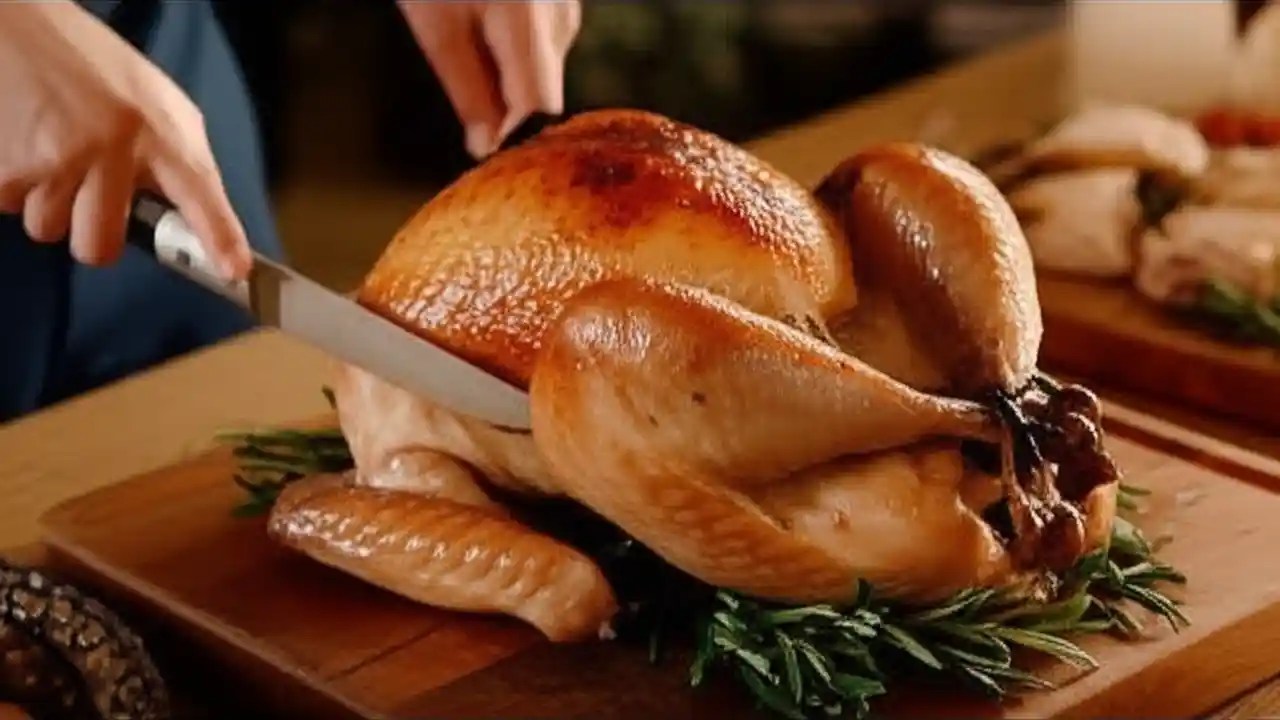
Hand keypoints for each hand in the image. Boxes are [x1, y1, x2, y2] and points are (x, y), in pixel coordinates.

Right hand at [0, 1, 250, 277]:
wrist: (20, 25)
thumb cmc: (91, 66)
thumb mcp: (155, 101)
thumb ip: (175, 157)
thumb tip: (190, 217)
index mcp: (160, 130)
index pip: (201, 192)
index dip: (220, 238)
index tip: (233, 270)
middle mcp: (114, 147)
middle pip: (100, 245)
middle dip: (93, 235)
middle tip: (90, 200)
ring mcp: (59, 157)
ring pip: (49, 228)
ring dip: (49, 203)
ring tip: (53, 154)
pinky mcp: (9, 163)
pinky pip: (11, 206)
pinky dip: (15, 185)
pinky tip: (25, 145)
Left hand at [398, 0, 581, 158]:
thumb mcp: (436, 25)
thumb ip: (466, 89)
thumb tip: (485, 145)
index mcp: (529, 23)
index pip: (537, 104)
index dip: (506, 120)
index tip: (475, 120)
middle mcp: (560, 15)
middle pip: (543, 87)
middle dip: (504, 92)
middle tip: (460, 62)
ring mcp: (567, 2)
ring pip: (544, 63)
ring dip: (508, 65)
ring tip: (466, 26)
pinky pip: (546, 36)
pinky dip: (516, 40)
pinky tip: (483, 13)